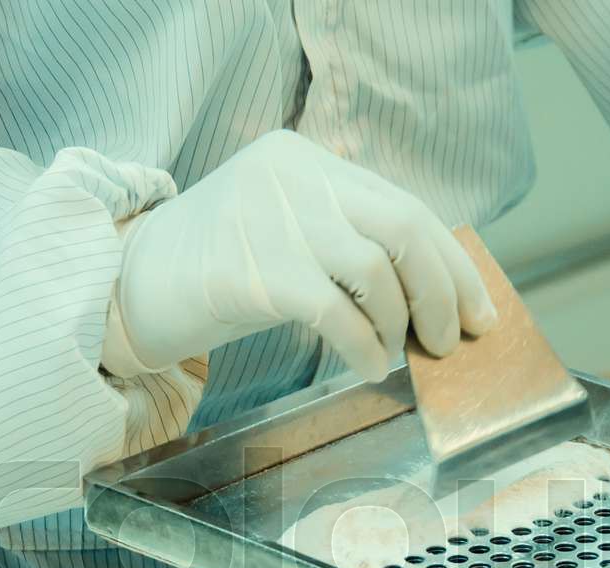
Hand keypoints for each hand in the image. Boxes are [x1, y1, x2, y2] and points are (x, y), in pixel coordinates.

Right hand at [110, 130, 497, 379]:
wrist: (129, 284)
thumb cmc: (223, 270)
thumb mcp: (291, 234)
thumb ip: (351, 242)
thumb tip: (438, 298)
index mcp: (308, 159)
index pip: (406, 207)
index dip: (454, 265)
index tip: (480, 313)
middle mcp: (292, 175)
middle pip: (404, 228)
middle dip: (442, 293)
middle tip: (448, 343)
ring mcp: (271, 217)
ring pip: (376, 269)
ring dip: (400, 324)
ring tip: (395, 355)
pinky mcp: (251, 268)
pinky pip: (335, 311)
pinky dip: (364, 346)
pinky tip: (367, 367)